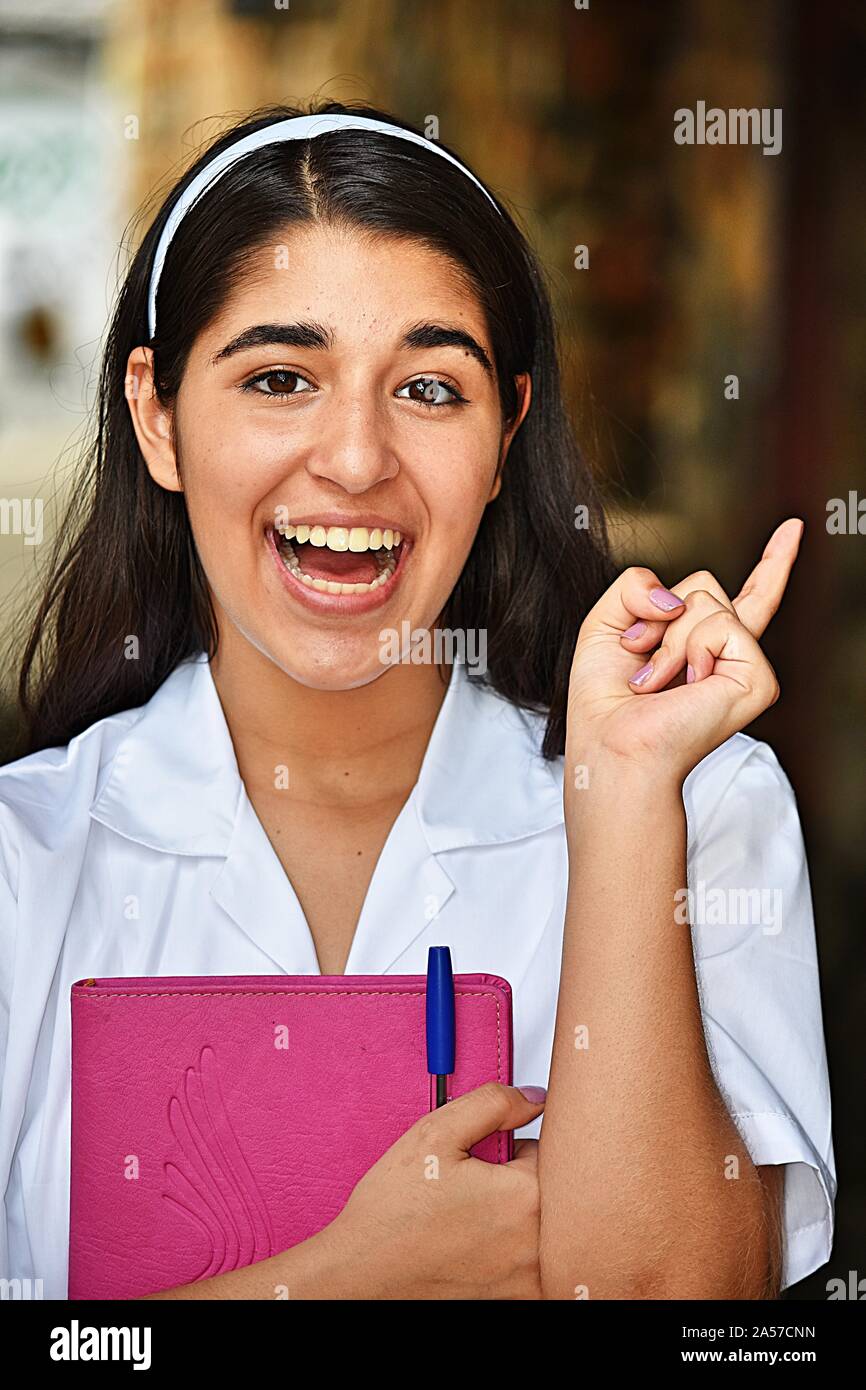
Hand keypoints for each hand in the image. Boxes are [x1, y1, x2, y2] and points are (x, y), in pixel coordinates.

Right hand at [323, 1082, 544, 1299]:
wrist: (363, 1275)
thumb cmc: (392, 1214)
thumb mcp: (435, 1134)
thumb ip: (492, 1104)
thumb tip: (535, 1097)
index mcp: (525, 1197)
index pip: (551, 1150)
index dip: (516, 1147)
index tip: (490, 1157)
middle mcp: (537, 1244)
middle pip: (552, 1189)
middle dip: (520, 1178)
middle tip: (477, 1187)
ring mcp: (530, 1277)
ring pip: (543, 1224)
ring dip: (517, 1213)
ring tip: (471, 1216)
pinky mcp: (520, 1299)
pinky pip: (536, 1261)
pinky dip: (513, 1248)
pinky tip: (474, 1244)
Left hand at [565, 519, 802, 787]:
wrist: (611, 742)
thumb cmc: (604, 698)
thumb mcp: (604, 623)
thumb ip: (636, 584)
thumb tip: (677, 599)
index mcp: (703, 643)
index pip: (745, 596)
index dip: (772, 562)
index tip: (793, 529)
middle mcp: (730, 653)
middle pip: (704, 584)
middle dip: (658, 614)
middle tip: (643, 663)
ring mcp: (746, 664)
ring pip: (708, 598)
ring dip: (666, 637)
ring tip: (657, 681)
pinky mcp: (757, 678)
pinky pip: (721, 623)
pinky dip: (687, 648)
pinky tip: (683, 685)